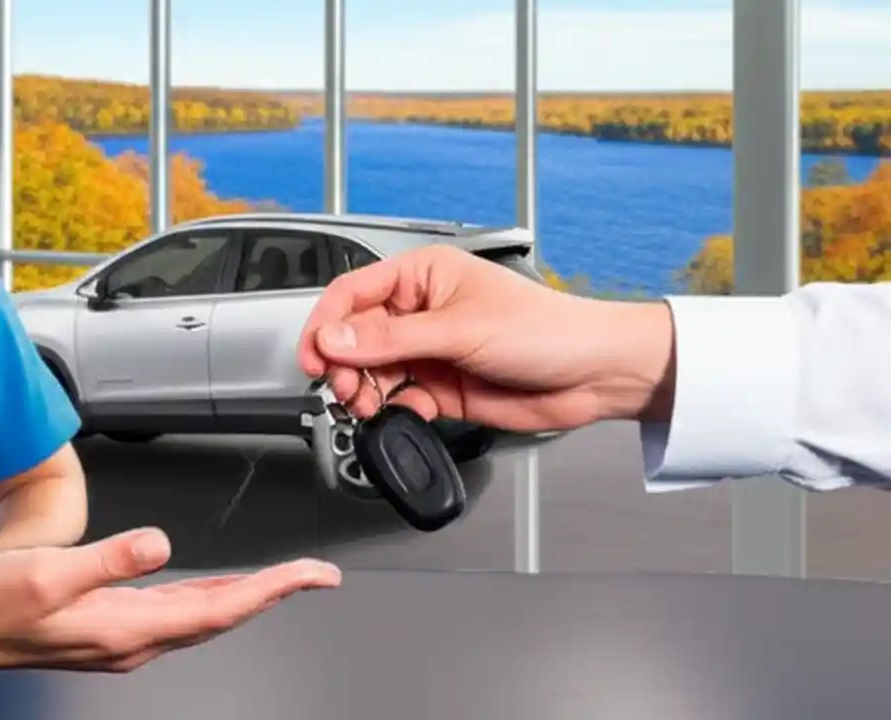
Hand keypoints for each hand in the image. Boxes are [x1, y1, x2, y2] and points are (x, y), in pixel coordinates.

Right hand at [0, 526, 341, 672]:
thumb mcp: (50, 571)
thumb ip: (110, 559)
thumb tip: (159, 544)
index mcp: (126, 626)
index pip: (221, 607)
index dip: (273, 589)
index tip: (313, 576)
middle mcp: (130, 639)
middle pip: (221, 615)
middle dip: (272, 594)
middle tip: (312, 576)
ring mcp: (118, 638)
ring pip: (199, 618)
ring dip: (242, 598)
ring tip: (277, 582)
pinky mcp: (103, 629)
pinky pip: (174, 615)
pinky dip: (204, 599)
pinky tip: (207, 590)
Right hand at [297, 244, 676, 431]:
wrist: (593, 374)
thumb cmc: (546, 330)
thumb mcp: (458, 329)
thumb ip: (389, 338)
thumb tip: (333, 338)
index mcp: (423, 276)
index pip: (352, 293)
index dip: (326, 324)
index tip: (313, 356)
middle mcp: (421, 310)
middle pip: (355, 336)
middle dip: (344, 364)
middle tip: (345, 387)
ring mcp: (430, 350)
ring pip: (372, 371)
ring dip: (364, 390)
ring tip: (369, 403)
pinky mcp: (441, 386)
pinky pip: (398, 397)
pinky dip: (392, 408)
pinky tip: (405, 410)